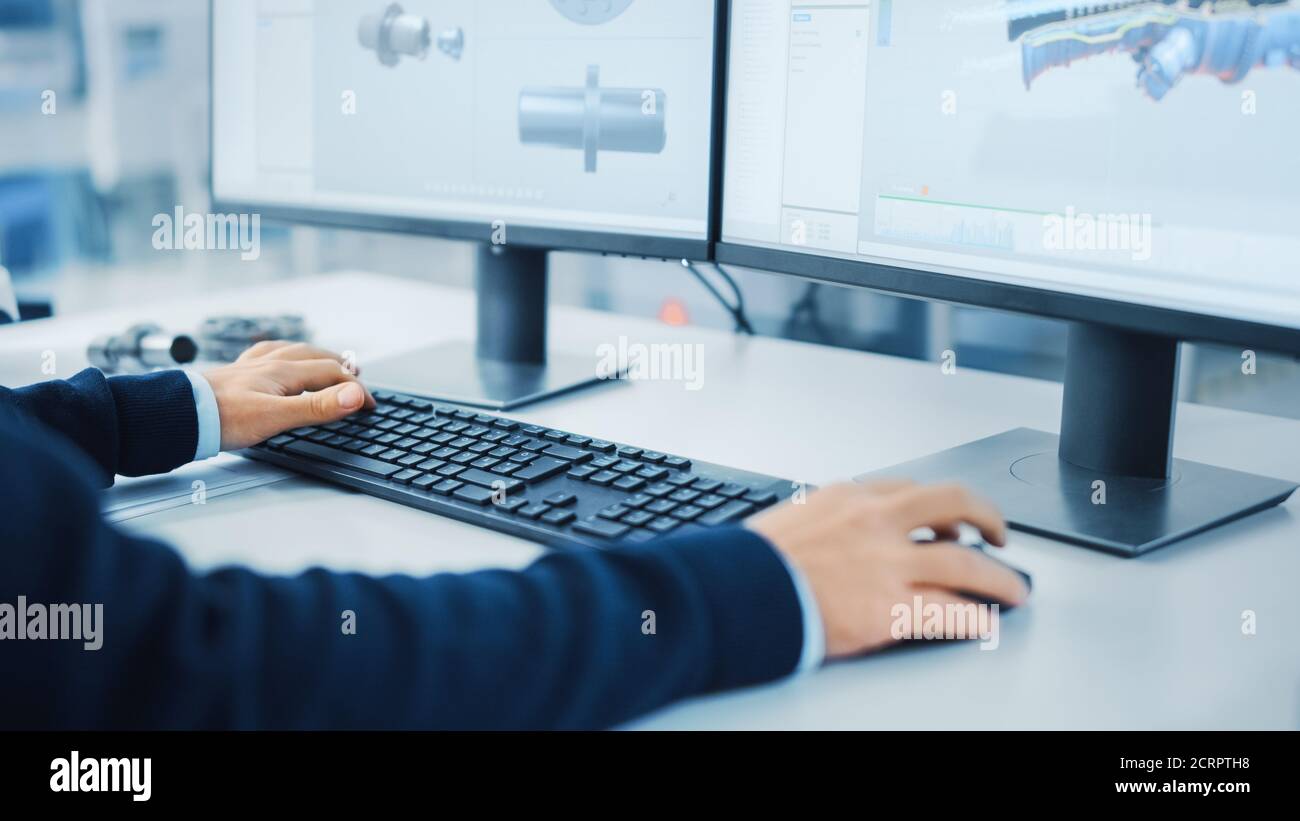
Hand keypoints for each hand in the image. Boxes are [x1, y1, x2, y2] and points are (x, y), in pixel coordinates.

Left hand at [203, 341, 375, 450]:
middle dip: (341, 368)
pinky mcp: (235, 373)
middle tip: (356, 379)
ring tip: (325, 360)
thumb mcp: (277, 417)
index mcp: (284, 372)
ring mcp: (251, 367)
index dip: (355, 389)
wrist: (179, 414)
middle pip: (315, 358)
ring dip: (315, 355)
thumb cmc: (222, 419)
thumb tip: (355, 395)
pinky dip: (282, 353)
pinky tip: (277, 357)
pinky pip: (265, 354)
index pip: (331, 374)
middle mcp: (270, 364)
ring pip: (292, 351)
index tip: (369, 404)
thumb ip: (318, 407)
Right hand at [748, 481, 1028, 659]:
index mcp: (851, 496)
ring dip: (998, 578)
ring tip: (1013, 590)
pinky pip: (949, 611)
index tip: (948, 518)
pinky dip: (975, 617)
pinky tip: (985, 622)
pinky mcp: (890, 608)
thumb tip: (840, 534)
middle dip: (985, 517)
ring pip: (965, 563)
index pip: (912, 490)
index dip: (939, 506)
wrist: (736, 591)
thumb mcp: (793, 518)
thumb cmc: (753, 562)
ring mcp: (888, 564)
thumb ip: (827, 519)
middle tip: (996, 534)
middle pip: (953, 504)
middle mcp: (877, 521)